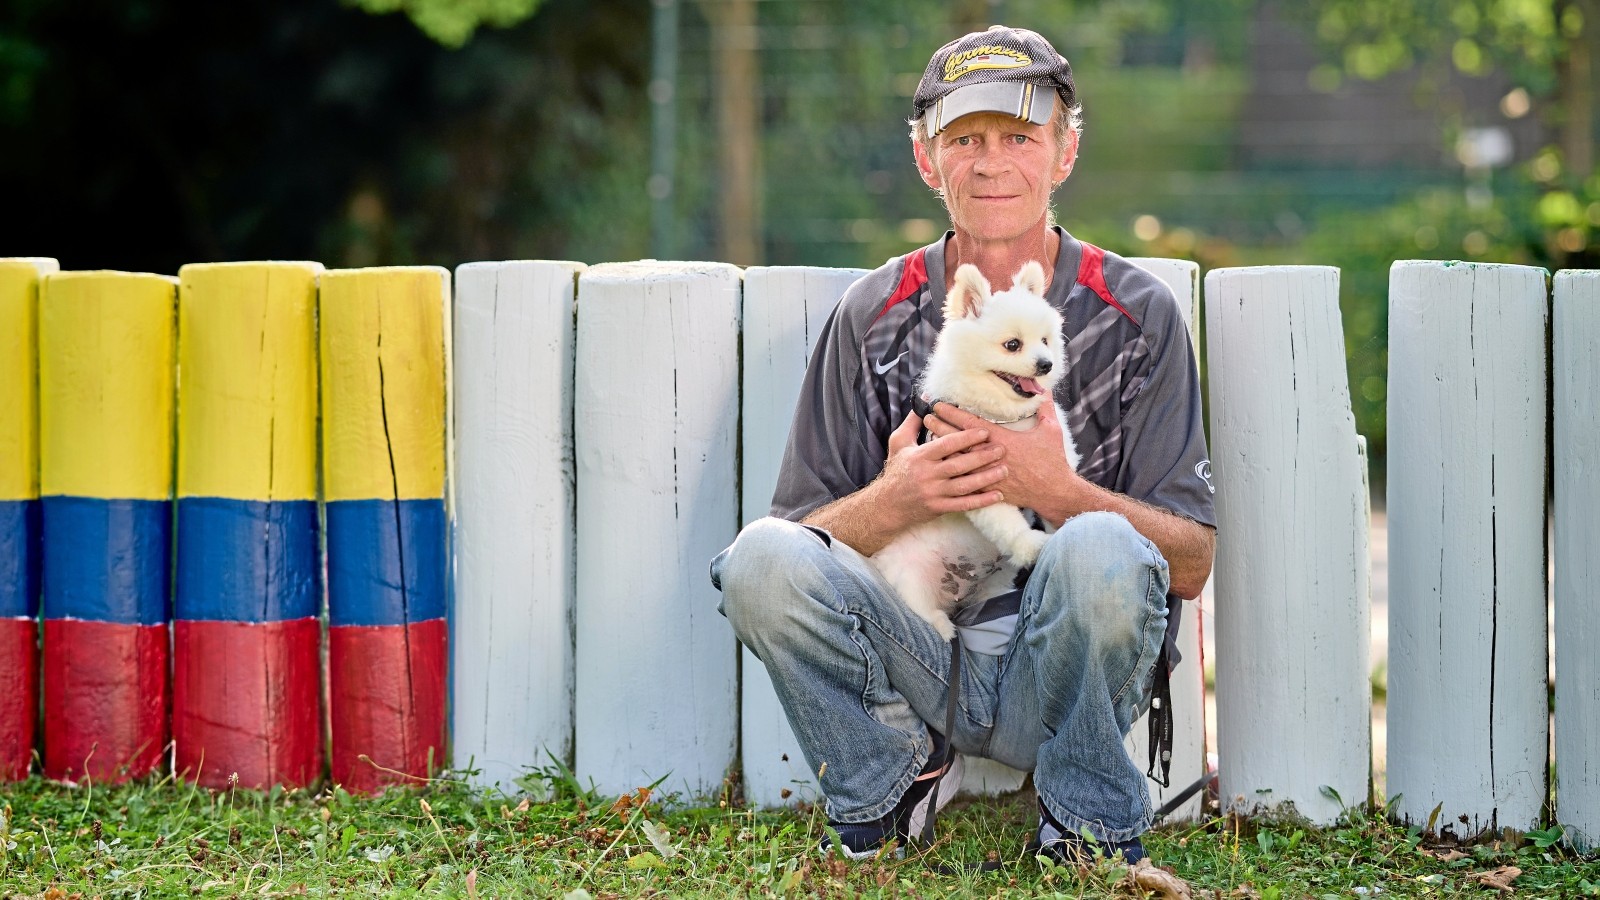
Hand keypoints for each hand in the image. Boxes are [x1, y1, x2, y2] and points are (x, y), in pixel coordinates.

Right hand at [877, 410, 1007, 527]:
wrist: (887, 505)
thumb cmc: (896, 470)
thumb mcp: (899, 442)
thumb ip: (914, 422)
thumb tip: (925, 399)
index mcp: (920, 456)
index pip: (946, 445)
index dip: (966, 438)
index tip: (985, 431)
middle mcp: (927, 475)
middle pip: (959, 465)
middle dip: (982, 457)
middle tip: (1002, 449)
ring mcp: (933, 493)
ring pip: (964, 486)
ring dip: (986, 478)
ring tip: (1004, 470)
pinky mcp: (939, 508)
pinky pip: (964, 505)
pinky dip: (982, 501)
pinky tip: (998, 495)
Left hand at [925, 402, 1079, 522]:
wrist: (1054, 492)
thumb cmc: (1053, 461)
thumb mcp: (1052, 430)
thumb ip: (1045, 408)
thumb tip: (1044, 391)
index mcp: (1002, 440)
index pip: (969, 424)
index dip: (952, 413)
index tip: (938, 404)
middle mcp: (990, 456)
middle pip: (957, 440)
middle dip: (939, 427)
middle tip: (925, 416)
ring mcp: (986, 473)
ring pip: (956, 459)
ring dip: (941, 447)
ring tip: (928, 436)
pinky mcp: (988, 488)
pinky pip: (963, 478)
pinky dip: (951, 468)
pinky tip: (942, 462)